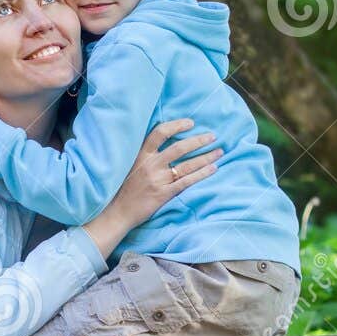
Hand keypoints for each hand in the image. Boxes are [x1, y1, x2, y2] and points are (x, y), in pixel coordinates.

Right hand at [103, 118, 220, 230]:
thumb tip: (165, 143)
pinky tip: (213, 169)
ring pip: (187, 165)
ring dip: (206, 157)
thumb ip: (146, 154)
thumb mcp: (130, 165)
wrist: (117, 212)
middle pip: (179, 148)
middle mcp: (151, 165)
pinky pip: (187, 182)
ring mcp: (158, 180)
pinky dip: (202, 174)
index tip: (191, 123)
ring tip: (219, 152)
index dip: (177, 125)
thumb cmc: (123, 189)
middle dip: (199, 141)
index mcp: (141, 155)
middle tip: (213, 136)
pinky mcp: (164, 194)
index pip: (160, 133)